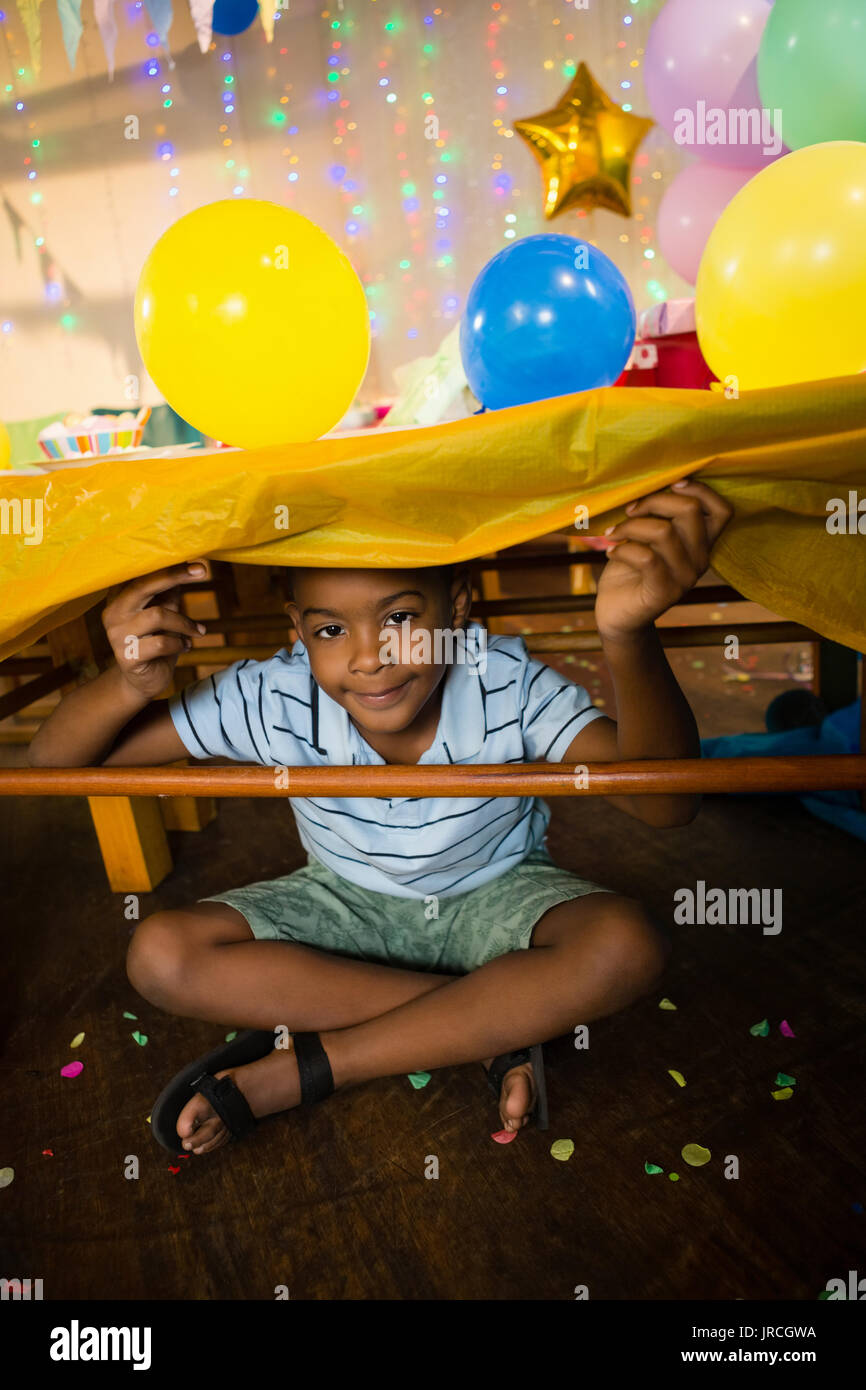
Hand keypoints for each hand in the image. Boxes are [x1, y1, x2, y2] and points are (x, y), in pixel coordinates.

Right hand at [102, 561, 210, 700]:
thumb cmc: (156, 643)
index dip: (168, 566)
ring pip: (158, 615)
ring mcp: (117, 636)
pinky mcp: (127, 657)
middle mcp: (114, 614)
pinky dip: (179, 643)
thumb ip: (169, 593)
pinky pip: (161, 643)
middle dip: (175, 575)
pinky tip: (185, 647)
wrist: (142, 682)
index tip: (196, 561)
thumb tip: (188, 565)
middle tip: (203, 571)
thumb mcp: (164, 614)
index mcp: (120, 599)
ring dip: (184, 623)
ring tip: (197, 632)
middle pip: (143, 586)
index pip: (142, 575)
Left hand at [594, 479, 732, 642]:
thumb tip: (649, 481)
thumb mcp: (646, 535)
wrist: (617, 613)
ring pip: (664, 532)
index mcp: (701, 543)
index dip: (700, 490)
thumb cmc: (630, 567)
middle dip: (654, 500)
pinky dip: (622, 549)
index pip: (723, 510)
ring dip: (631, 526)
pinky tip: (610, 551)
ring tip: (613, 533)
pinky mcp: (664, 593)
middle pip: (690, 511)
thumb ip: (658, 514)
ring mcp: (685, 578)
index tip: (669, 485)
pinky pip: (646, 558)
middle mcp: (700, 560)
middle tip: (628, 510)